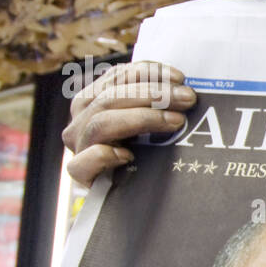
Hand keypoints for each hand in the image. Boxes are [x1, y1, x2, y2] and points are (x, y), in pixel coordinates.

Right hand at [62, 61, 194, 184]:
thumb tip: (184, 89)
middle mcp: (81, 118)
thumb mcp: (143, 122)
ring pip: (101, 124)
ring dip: (142, 119)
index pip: (119, 77)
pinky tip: (127, 156)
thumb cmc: (138, 153)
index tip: (180, 78)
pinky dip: (103, 156)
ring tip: (176, 122)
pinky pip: (82, 163)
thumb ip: (152, 103)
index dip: (149, 72)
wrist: (120, 194)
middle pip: (111, 98)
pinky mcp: (78, 174)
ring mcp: (78, 145)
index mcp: (93, 98)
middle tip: (188, 98)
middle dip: (154, 94)